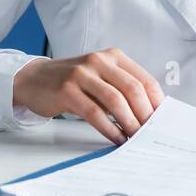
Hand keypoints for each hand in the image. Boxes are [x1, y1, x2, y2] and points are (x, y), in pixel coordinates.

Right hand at [12, 48, 163, 145]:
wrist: (33, 80)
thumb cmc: (72, 82)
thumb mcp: (100, 77)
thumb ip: (121, 88)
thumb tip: (149, 114)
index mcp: (113, 56)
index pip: (144, 79)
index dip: (156, 102)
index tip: (162, 121)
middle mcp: (99, 61)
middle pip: (133, 89)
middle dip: (145, 114)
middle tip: (151, 133)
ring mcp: (81, 74)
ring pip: (115, 101)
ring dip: (129, 123)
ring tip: (135, 138)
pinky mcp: (67, 90)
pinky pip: (94, 113)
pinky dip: (109, 129)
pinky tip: (116, 139)